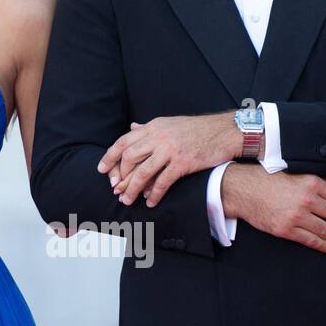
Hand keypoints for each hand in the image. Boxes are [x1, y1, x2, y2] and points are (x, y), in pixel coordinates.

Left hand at [97, 113, 240, 206]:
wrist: (224, 131)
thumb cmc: (198, 129)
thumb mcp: (169, 123)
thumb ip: (149, 127)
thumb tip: (132, 126)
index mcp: (153, 127)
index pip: (124, 141)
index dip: (110, 156)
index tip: (101, 170)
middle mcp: (158, 136)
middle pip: (129, 158)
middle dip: (119, 177)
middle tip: (116, 190)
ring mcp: (170, 150)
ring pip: (143, 172)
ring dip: (132, 189)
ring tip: (128, 200)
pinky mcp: (182, 163)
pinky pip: (162, 181)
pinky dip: (154, 194)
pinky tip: (151, 202)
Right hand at [225, 164, 325, 252]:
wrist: (243, 190)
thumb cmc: (267, 179)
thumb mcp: (296, 174)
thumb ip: (320, 180)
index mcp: (310, 183)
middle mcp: (306, 200)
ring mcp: (296, 216)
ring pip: (324, 229)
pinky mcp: (286, 229)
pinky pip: (309, 239)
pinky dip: (322, 245)